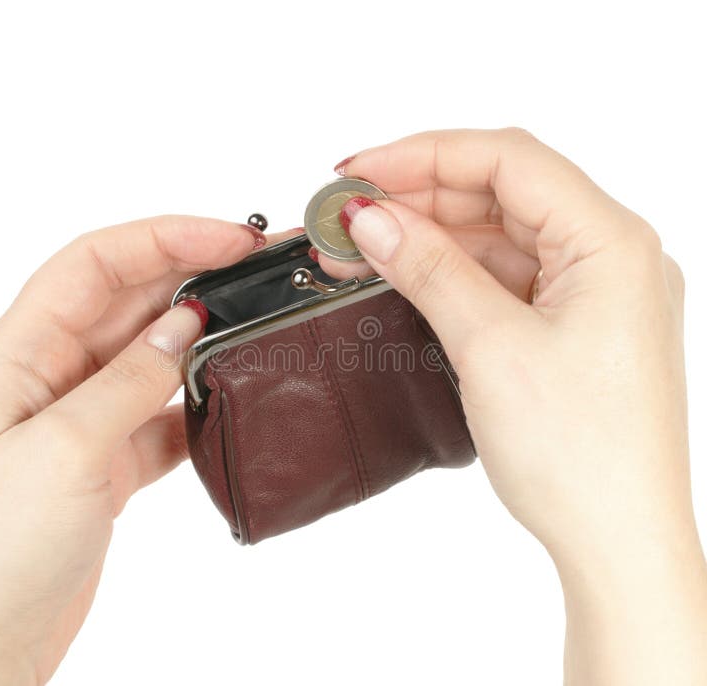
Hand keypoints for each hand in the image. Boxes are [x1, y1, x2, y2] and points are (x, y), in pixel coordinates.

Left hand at [0, 215, 267, 683]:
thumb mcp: (64, 451)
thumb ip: (130, 380)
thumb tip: (185, 324)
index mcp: (22, 353)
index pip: (96, 262)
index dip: (164, 237)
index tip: (229, 239)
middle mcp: (53, 373)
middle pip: (131, 297)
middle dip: (196, 271)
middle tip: (263, 263)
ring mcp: (84, 414)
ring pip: (152, 349)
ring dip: (203, 330)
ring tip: (259, 316)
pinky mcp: (110, 456)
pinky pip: (164, 407)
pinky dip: (199, 397)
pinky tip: (231, 396)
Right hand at [324, 129, 706, 684]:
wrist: (617, 542)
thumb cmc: (583, 457)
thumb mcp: (491, 346)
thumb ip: (430, 270)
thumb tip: (373, 220)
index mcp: (611, 243)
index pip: (509, 162)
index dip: (425, 156)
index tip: (359, 173)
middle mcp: (609, 257)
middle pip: (501, 194)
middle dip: (419, 197)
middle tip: (348, 214)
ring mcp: (591, 293)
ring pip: (498, 236)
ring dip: (430, 236)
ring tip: (361, 246)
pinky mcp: (569, 326)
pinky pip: (504, 277)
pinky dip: (452, 272)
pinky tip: (406, 275)